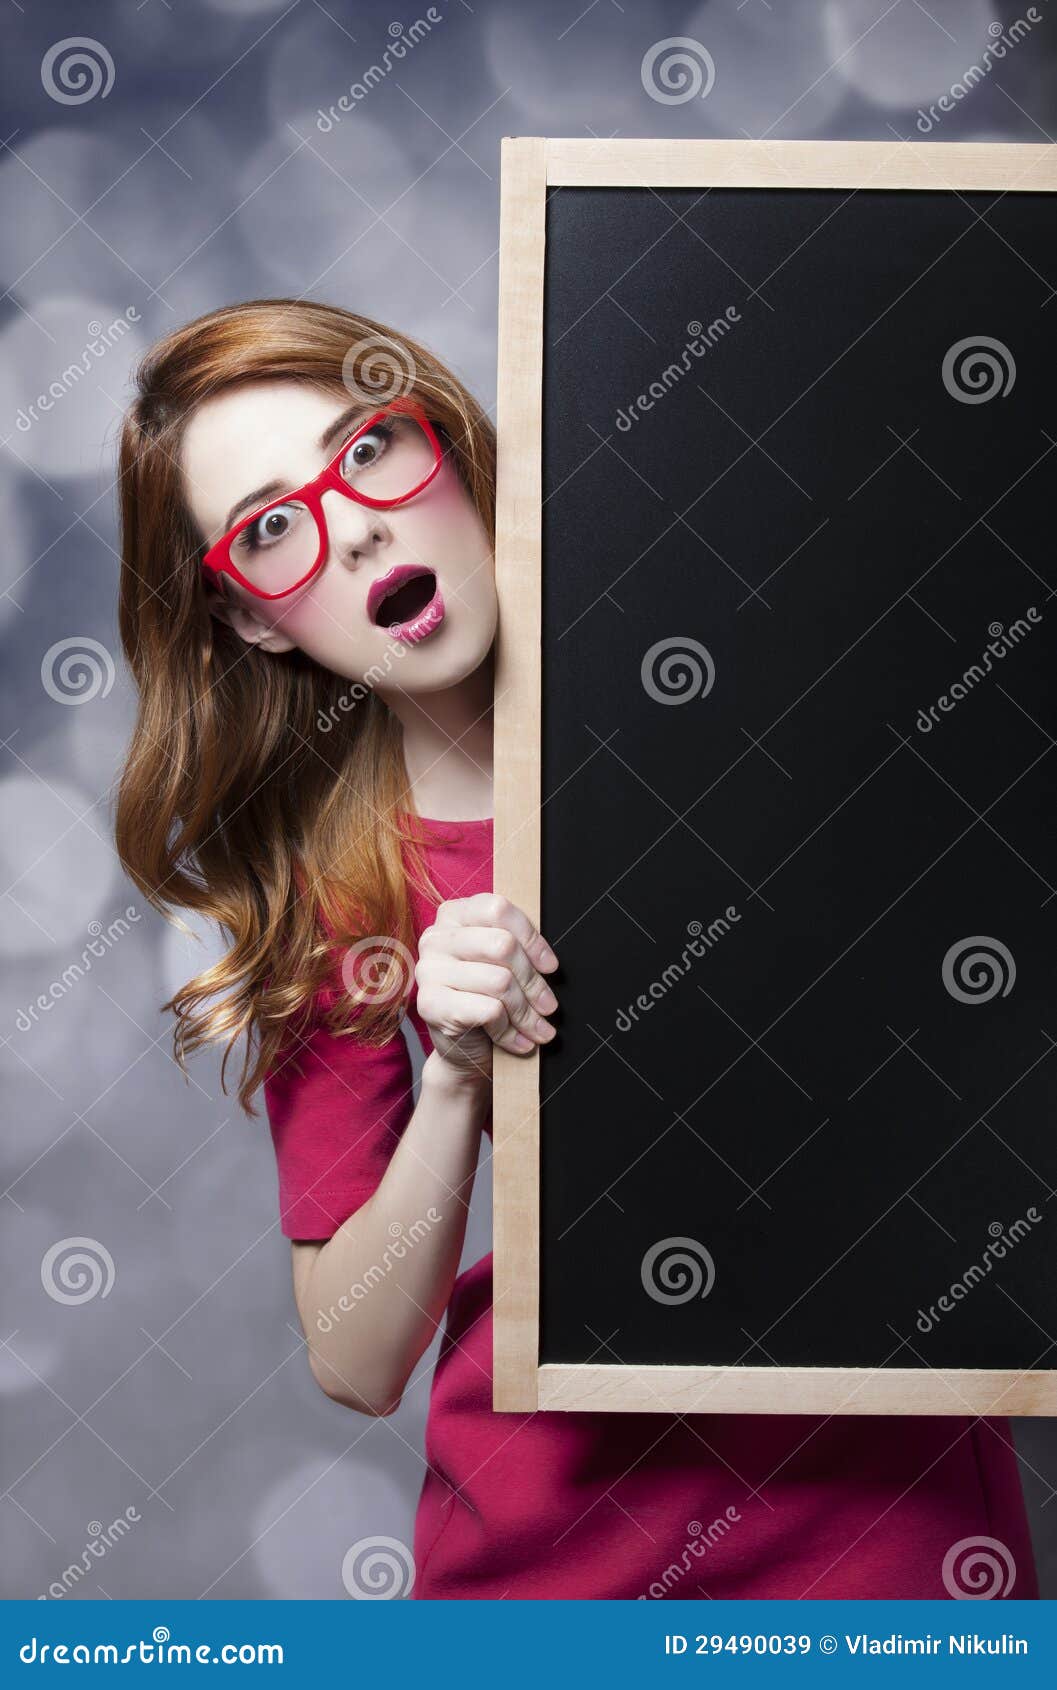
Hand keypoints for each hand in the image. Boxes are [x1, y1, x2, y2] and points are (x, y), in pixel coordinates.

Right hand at [414, 892, 559, 1087]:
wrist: (463, 1049)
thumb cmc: (486, 999)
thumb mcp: (501, 965)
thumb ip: (517, 948)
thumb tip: (547, 962)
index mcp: (453, 916)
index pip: (497, 909)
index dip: (531, 939)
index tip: (550, 966)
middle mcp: (435, 939)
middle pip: (502, 945)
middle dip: (534, 982)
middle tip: (549, 1006)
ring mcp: (429, 970)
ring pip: (499, 982)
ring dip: (526, 1013)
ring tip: (537, 1029)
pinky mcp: (430, 1004)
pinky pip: (488, 1011)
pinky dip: (509, 1031)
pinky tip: (517, 1041)